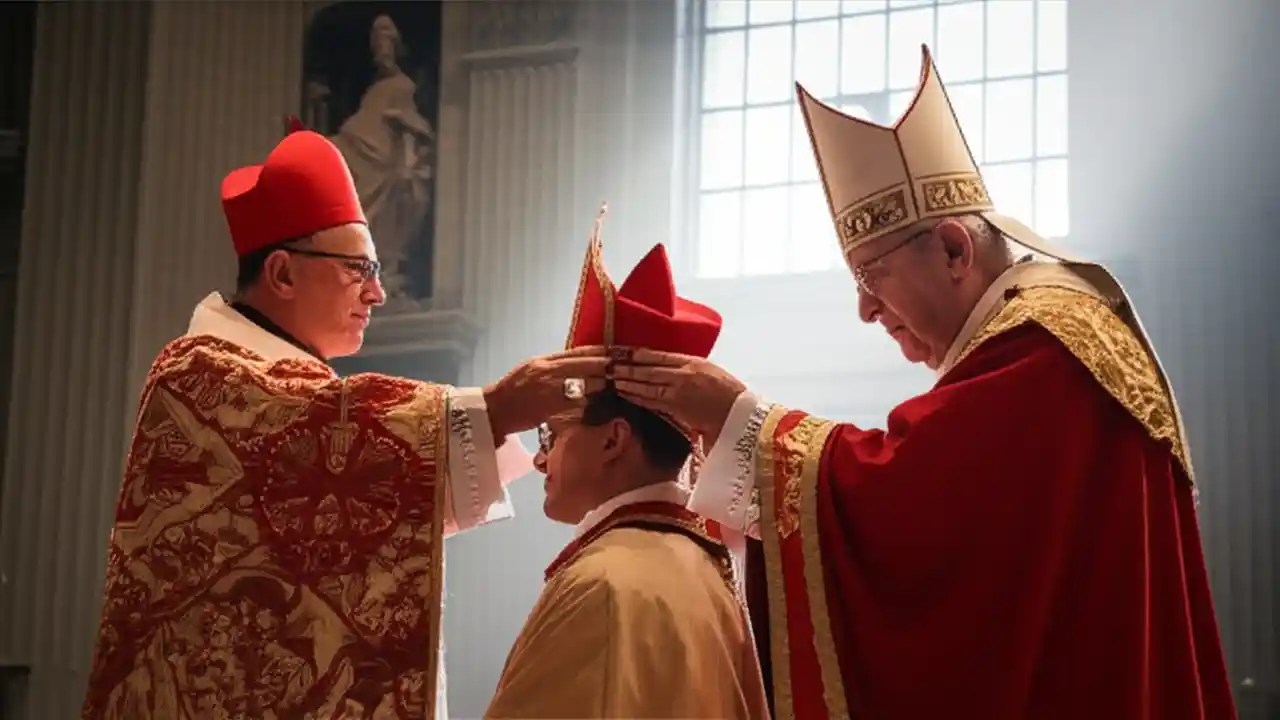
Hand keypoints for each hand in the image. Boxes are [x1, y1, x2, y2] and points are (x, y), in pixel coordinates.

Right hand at [484, 346, 609, 437]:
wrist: (491, 411)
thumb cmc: (511, 394)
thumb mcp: (532, 372)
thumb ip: (555, 369)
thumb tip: (579, 368)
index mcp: (545, 360)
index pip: (579, 351)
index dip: (602, 352)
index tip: (620, 353)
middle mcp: (547, 370)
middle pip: (586, 365)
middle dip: (609, 368)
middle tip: (628, 370)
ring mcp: (548, 387)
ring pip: (584, 383)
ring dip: (604, 386)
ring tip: (621, 388)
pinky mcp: (548, 406)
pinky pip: (574, 403)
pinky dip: (591, 404)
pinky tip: (604, 407)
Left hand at [612, 349, 745, 447]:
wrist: (742, 416)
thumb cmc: (729, 395)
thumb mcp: (710, 372)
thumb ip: (689, 369)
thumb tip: (667, 368)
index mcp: (693, 362)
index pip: (659, 355)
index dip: (638, 354)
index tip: (622, 352)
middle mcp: (684, 373)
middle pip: (648, 368)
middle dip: (627, 367)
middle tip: (607, 365)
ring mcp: (680, 391)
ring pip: (647, 384)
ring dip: (628, 382)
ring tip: (612, 379)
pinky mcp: (678, 408)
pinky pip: (653, 401)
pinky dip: (637, 396)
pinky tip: (626, 393)